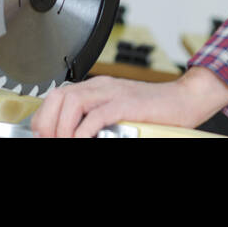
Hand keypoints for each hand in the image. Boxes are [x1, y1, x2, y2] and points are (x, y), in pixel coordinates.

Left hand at [29, 68, 227, 137]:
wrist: (185, 100)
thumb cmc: (155, 111)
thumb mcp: (118, 113)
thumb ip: (96, 118)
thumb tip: (75, 133)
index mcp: (97, 88)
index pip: (58, 96)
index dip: (44, 117)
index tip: (43, 136)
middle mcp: (101, 86)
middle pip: (59, 96)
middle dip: (47, 122)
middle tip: (49, 140)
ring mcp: (114, 93)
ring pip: (72, 102)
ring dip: (62, 127)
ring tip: (64, 141)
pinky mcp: (126, 104)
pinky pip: (96, 115)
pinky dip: (83, 130)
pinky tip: (81, 140)